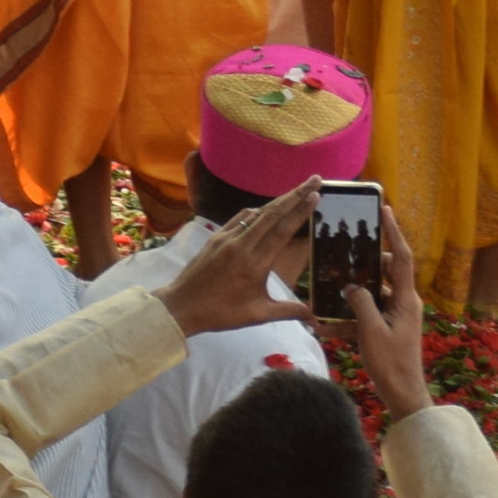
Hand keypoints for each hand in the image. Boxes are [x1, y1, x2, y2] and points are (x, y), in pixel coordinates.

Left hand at [159, 182, 314, 339]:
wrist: (182, 306)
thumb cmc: (221, 313)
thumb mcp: (257, 315)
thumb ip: (288, 311)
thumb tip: (314, 318)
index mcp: (255, 264)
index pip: (283, 231)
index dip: (300, 211)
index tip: (316, 195)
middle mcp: (242, 245)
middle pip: (273, 213)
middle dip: (295, 194)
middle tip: (315, 179)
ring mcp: (227, 238)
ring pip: (257, 212)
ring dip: (278, 200)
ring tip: (296, 192)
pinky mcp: (216, 236)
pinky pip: (240, 217)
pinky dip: (257, 210)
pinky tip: (266, 209)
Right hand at [341, 207, 431, 422]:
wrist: (402, 395)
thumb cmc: (392, 364)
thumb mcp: (372, 331)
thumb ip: (360, 304)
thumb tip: (351, 287)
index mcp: (406, 298)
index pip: (401, 257)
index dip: (394, 232)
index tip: (385, 210)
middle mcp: (402, 302)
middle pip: (382, 272)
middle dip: (362, 264)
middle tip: (343, 252)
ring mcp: (394, 316)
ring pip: (369, 295)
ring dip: (348, 296)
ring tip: (326, 290)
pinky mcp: (385, 329)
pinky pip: (363, 317)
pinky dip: (346, 320)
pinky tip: (322, 326)